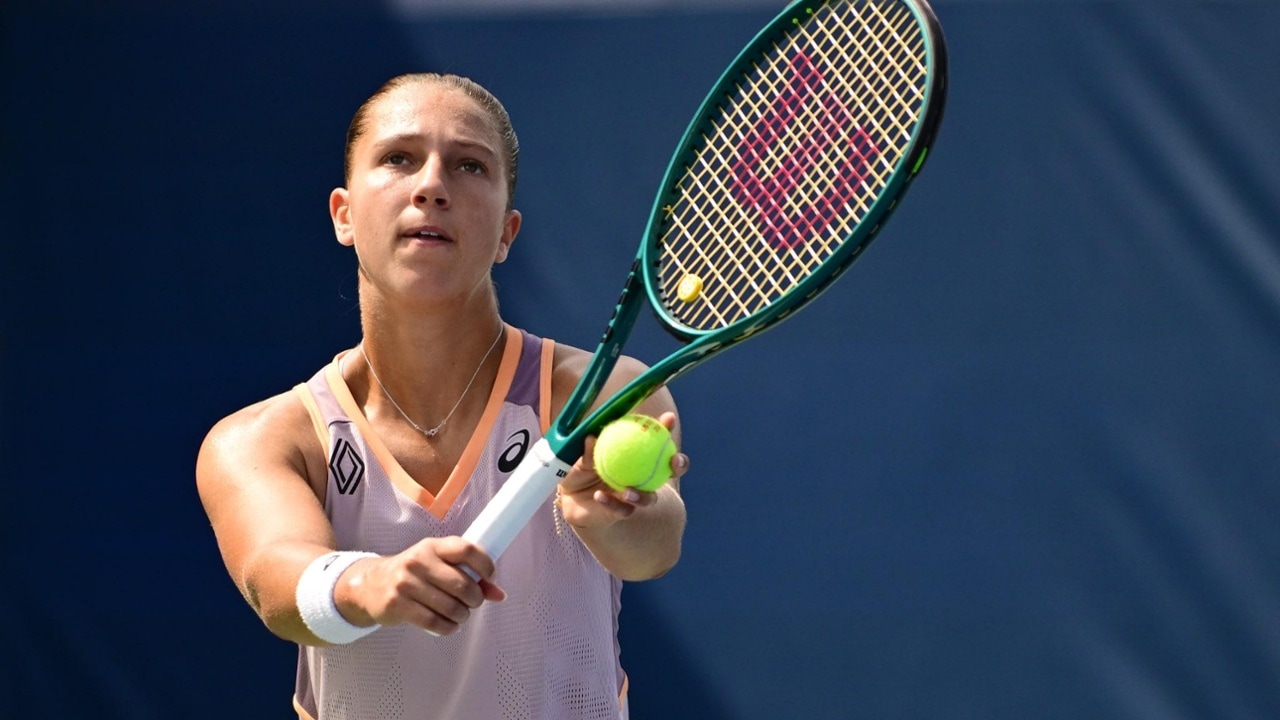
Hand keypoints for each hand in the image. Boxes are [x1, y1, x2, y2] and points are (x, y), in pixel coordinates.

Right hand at [333, 536, 505, 636]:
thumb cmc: (415, 575)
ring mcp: (406, 583)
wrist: (371, 585)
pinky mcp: (397, 605)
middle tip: (472, 603)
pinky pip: (434, 622)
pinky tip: (448, 624)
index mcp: (432, 546)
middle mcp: (418, 561)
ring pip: (451, 607)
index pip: (466, 549)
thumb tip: (499, 594)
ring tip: (460, 615)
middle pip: (462, 584)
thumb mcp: (438, 566)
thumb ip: (468, 575)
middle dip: (475, 599)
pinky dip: (448, 627)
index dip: (485, 565)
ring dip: (462, 615)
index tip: (490, 577)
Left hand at [556, 411, 688, 529]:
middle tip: (673, 460)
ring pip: (649, 498)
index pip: (657, 442)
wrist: (571, 497)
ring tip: (627, 491)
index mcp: (637, 458)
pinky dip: (611, 503)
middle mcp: (643, 477)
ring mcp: (636, 496)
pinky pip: (622, 510)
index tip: (669, 419)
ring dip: (642, 495)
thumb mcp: (582, 456)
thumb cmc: (582, 469)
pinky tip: (600, 495)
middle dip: (679, 465)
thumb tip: (591, 437)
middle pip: (669, 471)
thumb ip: (589, 449)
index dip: (667, 430)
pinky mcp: (623, 512)